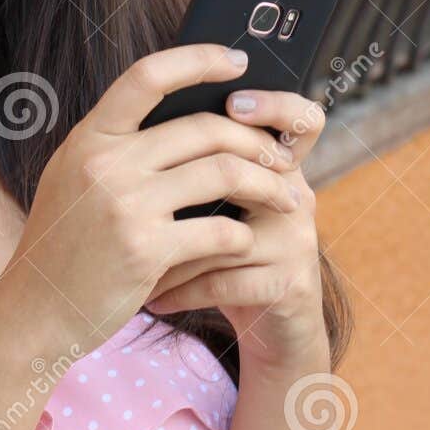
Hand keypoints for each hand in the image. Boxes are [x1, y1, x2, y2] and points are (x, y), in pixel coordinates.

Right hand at [2, 44, 302, 356]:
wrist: (35, 311)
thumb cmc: (64, 245)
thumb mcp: (73, 179)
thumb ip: (117, 147)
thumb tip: (186, 117)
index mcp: (88, 138)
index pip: (148, 76)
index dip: (198, 59)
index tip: (237, 60)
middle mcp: (105, 163)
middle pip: (204, 127)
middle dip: (255, 140)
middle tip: (281, 156)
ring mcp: (125, 205)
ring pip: (222, 172)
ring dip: (265, 184)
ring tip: (285, 198)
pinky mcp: (146, 250)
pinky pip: (218, 230)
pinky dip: (241, 235)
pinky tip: (244, 241)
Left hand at [144, 88, 328, 370]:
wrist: (272, 326)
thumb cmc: (230, 253)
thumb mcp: (221, 205)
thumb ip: (198, 167)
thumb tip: (139, 129)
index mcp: (279, 166)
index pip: (300, 118)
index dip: (275, 104)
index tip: (232, 103)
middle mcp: (296, 195)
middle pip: (263, 168)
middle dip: (199, 181)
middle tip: (146, 195)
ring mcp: (297, 241)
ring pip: (226, 232)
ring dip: (172, 250)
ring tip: (130, 260)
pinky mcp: (289, 286)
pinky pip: (223, 280)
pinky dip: (181, 290)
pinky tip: (152, 299)